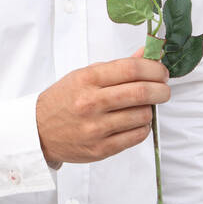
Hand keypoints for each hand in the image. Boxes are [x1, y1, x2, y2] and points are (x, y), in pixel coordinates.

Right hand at [36, 45, 170, 164]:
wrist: (38, 132)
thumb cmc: (63, 100)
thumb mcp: (83, 76)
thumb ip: (117, 67)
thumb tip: (148, 54)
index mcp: (86, 80)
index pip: (131, 69)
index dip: (154, 68)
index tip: (161, 71)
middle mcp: (91, 103)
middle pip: (141, 92)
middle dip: (161, 89)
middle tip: (164, 89)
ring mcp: (96, 128)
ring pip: (142, 115)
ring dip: (150, 109)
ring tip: (142, 107)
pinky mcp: (101, 149)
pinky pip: (136, 136)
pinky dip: (143, 127)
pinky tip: (135, 122)